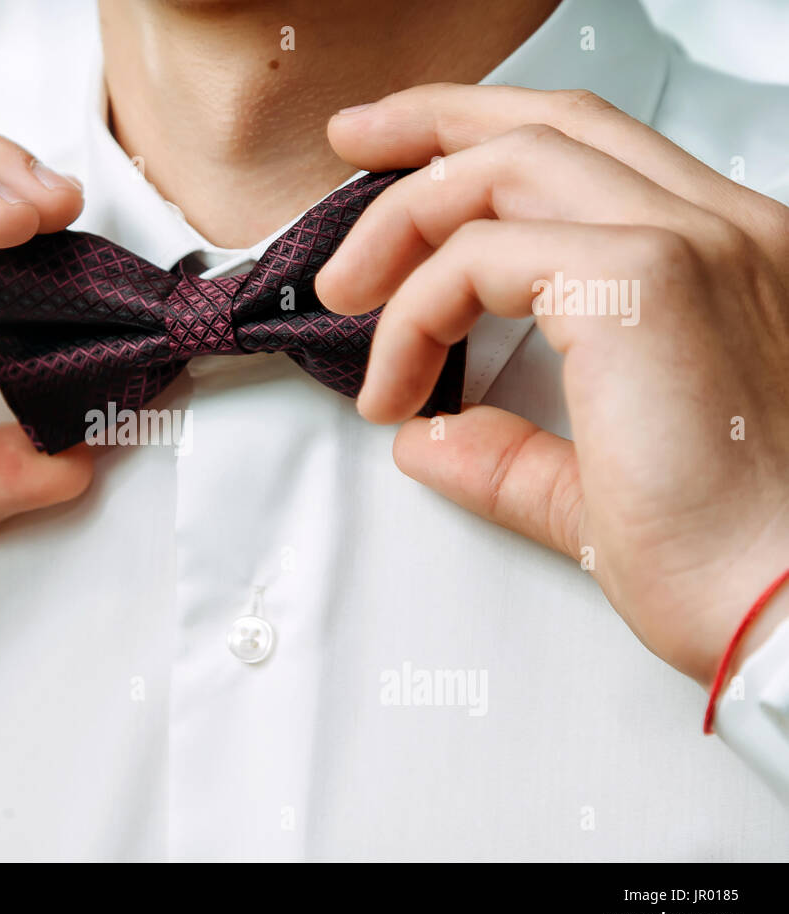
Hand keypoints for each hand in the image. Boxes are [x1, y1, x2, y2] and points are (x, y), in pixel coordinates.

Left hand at [317, 84, 788, 685]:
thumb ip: (513, 455)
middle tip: (350, 145)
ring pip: (507, 167)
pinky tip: (394, 384)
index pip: (589, 153)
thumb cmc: (727, 562)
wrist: (786, 614)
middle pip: (547, 127)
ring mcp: (688, 247)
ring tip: (345, 290)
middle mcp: (717, 232)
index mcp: (720, 261)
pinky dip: (415, 312)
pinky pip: (481, 258)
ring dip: (403, 216)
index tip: (398, 157)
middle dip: (432, 124)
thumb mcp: (598, 492)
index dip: (484, 141)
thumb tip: (428, 439)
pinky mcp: (645, 285)